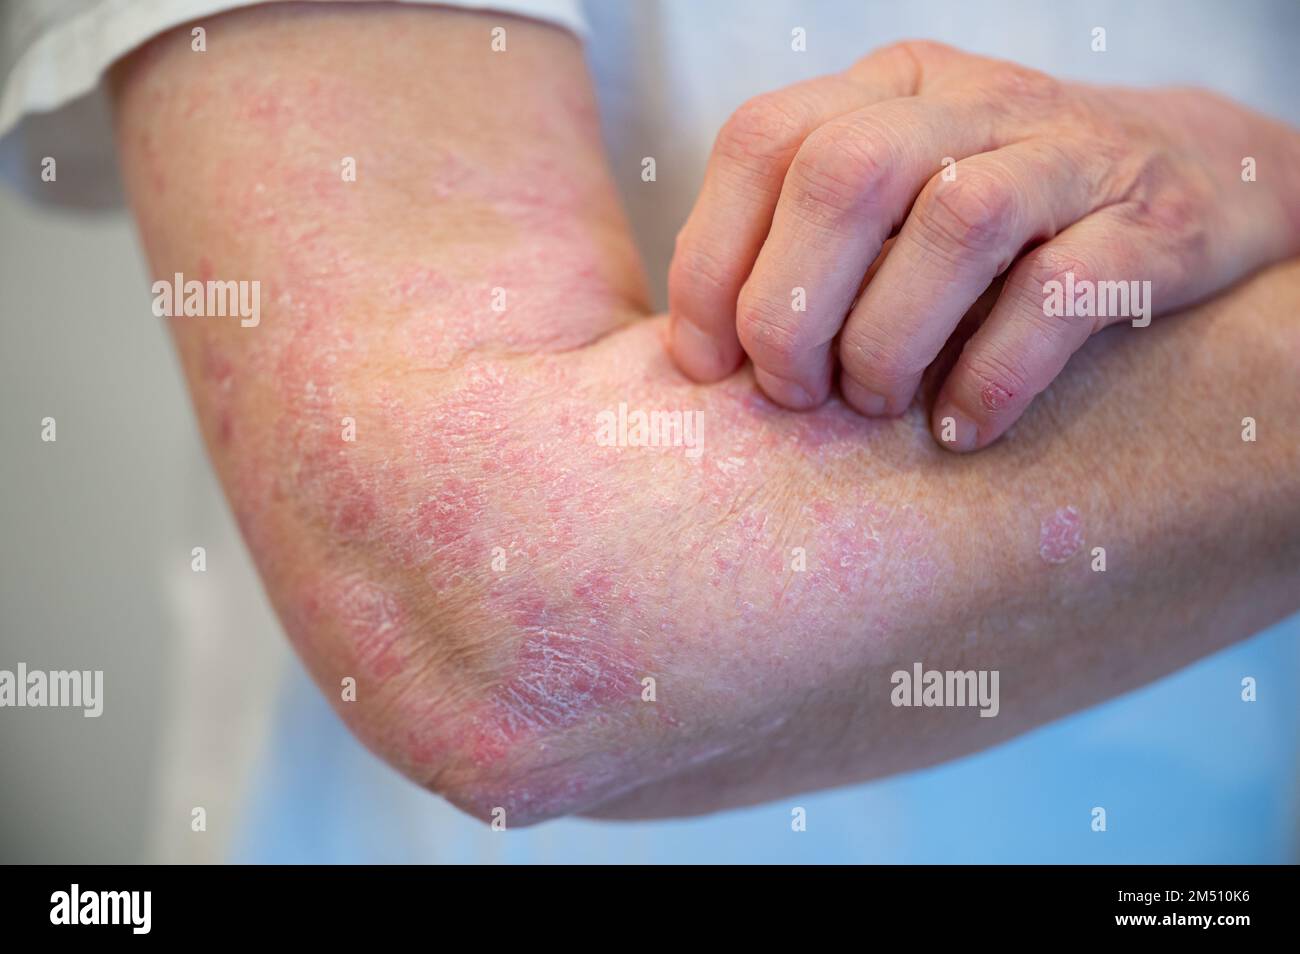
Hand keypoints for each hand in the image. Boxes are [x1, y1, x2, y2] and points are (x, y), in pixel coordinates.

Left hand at [667, 41, 1299, 450]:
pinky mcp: (1147, 226)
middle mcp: (973, 104)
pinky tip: (960, 427)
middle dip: (793, 307)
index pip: (763, 138)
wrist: (1190, 185)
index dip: (712, 259)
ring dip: (888, 340)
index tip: (707, 362)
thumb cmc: (1001, 220)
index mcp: (889, 89)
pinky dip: (992, 373)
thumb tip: (698, 345)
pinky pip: (1057, 292)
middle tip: (795, 393)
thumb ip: (804, 238)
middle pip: (844, 175)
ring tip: (875, 404)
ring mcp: (1067, 157)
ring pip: (954, 224)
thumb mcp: (895, 197)